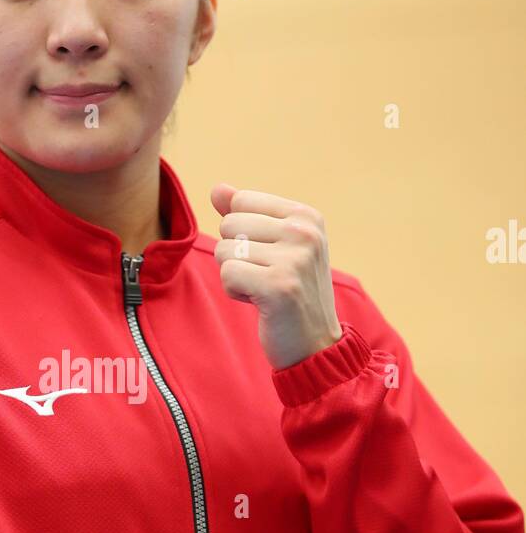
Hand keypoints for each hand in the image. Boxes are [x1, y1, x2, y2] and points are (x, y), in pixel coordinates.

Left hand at [210, 186, 343, 370]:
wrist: (315, 344)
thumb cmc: (290, 292)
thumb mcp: (274, 246)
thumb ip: (245, 215)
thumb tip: (218, 188)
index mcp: (306, 216)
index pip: (241, 201)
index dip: (241, 232)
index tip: (268, 256)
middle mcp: (304, 232)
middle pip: (229, 225)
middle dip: (236, 255)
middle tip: (266, 277)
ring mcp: (294, 258)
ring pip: (224, 251)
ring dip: (236, 276)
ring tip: (264, 290)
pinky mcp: (279, 285)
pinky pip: (227, 274)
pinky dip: (235, 292)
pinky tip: (260, 303)